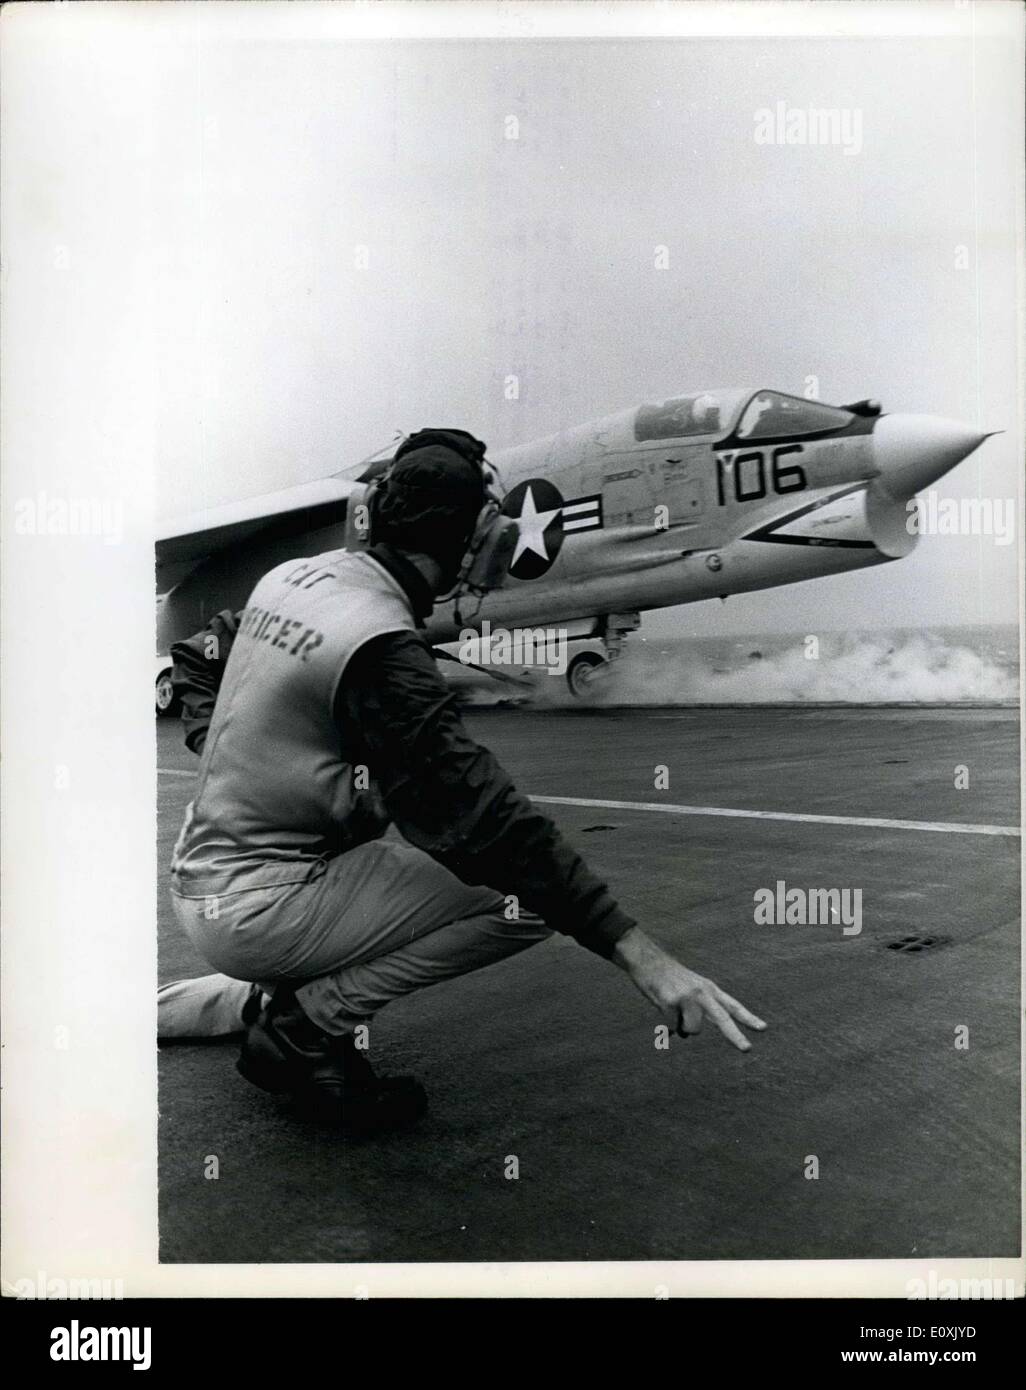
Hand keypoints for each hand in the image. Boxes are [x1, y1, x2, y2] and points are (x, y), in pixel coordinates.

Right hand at [612, 927, 766, 1051]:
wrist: (648, 959)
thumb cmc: (668, 977)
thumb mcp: (690, 987)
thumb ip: (696, 1008)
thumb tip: (686, 1035)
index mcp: (709, 989)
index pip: (732, 1006)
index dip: (748, 1018)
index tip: (763, 1028)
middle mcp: (702, 992)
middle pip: (722, 1019)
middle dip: (735, 1036)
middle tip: (748, 1050)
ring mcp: (687, 997)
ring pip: (692, 1030)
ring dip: (681, 1027)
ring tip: (672, 1010)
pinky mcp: (671, 1002)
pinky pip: (672, 1027)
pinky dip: (666, 1026)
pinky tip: (661, 1007)